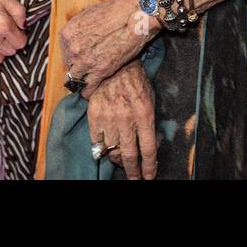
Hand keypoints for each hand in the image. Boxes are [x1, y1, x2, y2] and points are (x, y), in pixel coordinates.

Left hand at [59, 0, 153, 98]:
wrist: (137, 16)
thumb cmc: (118, 10)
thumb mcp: (90, 12)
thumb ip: (80, 26)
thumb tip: (79, 33)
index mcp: (68, 32)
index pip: (64, 50)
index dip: (74, 54)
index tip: (82, 55)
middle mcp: (72, 48)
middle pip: (69, 64)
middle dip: (78, 66)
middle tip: (89, 65)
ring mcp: (85, 61)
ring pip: (75, 79)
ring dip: (81, 81)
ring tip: (87, 82)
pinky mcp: (100, 72)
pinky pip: (87, 89)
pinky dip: (87, 92)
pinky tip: (90, 91)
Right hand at [88, 60, 157, 179]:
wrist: (114, 67)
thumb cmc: (136, 83)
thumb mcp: (151, 100)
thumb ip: (150, 122)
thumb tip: (151, 145)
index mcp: (145, 115)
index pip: (149, 149)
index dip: (150, 166)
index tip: (149, 176)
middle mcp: (127, 120)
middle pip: (130, 155)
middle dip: (133, 171)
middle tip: (135, 179)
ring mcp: (109, 120)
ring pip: (112, 151)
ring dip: (118, 160)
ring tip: (121, 161)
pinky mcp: (94, 118)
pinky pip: (97, 142)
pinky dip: (102, 148)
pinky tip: (106, 148)